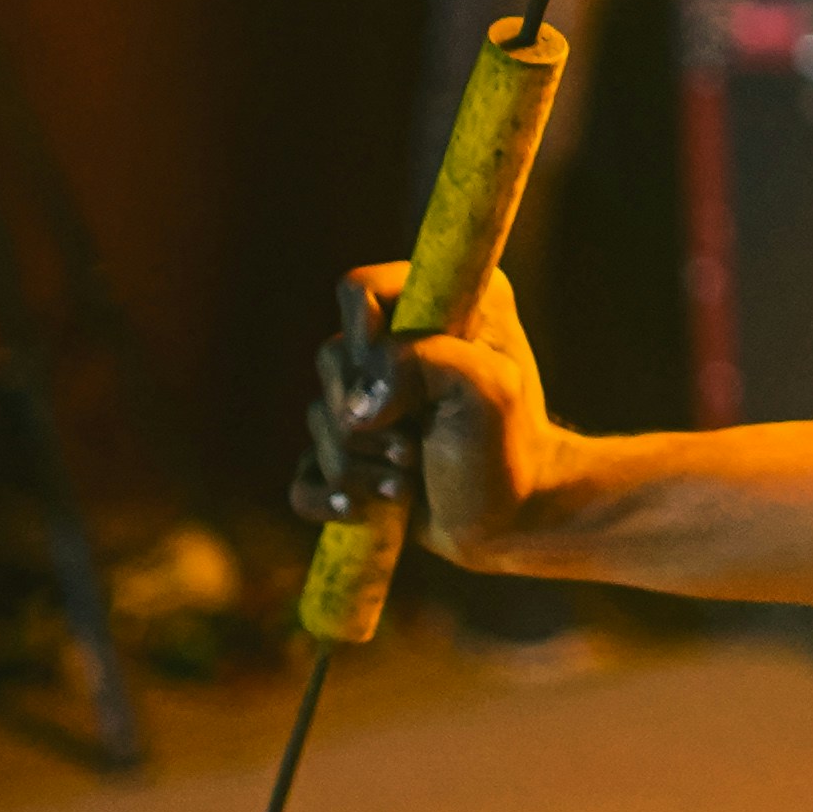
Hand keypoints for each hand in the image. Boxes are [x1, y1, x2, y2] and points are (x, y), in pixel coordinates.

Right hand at [291, 257, 560, 568]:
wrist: (510, 520)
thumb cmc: (508, 448)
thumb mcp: (485, 389)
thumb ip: (423, 362)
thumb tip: (357, 404)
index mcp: (439, 307)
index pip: (361, 291)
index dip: (364, 337)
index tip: (394, 382)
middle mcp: (398, 343)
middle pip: (331, 359)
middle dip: (367, 418)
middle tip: (413, 448)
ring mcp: (369, 399)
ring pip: (318, 419)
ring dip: (358, 463)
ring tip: (406, 483)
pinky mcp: (350, 451)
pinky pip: (302, 474)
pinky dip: (324, 496)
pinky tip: (360, 510)